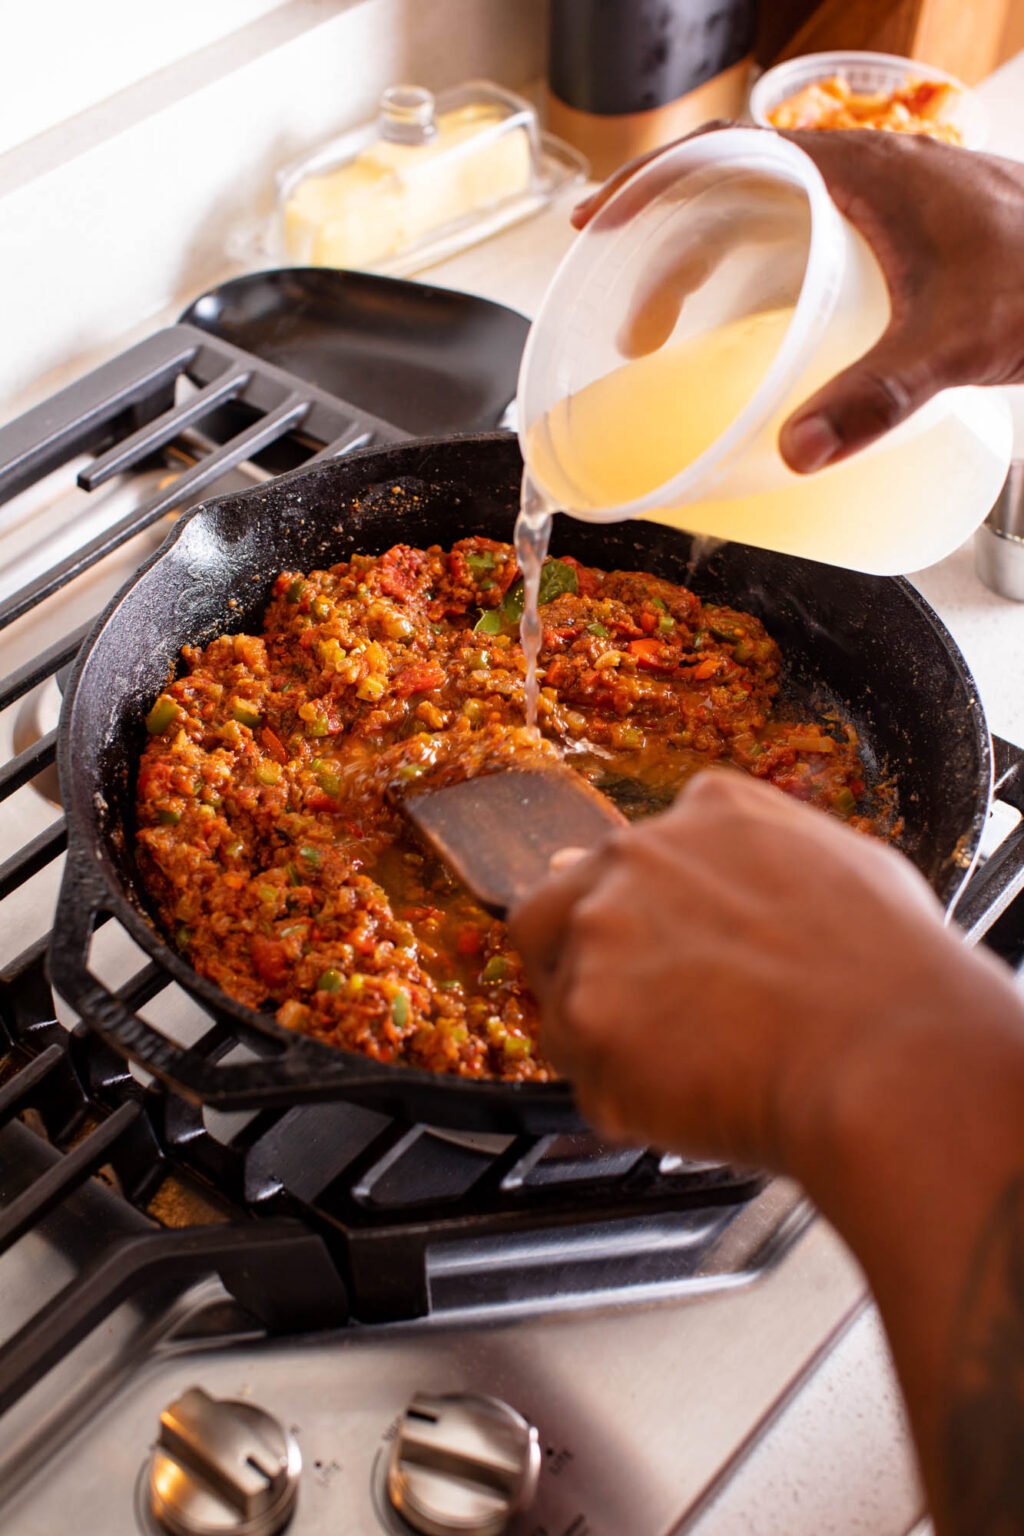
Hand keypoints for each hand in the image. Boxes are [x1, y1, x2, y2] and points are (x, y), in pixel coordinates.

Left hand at [509, 770, 1001, 1171]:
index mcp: (703, 814)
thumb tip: (718, 865)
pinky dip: (626, 1098)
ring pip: (563, 1002)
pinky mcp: (587, 1022)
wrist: (892, 1060)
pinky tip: (695, 1100)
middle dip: (573, 962)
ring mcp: (600, 940)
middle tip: (638, 1016)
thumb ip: (760, 854)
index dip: (632, 917)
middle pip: (552, 912)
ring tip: (695, 1071)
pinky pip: (584, 1075)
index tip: (654, 956)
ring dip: (610, 1039)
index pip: (625, 859)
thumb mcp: (846, 862)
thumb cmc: (895, 974)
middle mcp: (634, 862)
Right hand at [572, 129, 1023, 472]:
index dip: (652, 183)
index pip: (727, 152)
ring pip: (768, 224)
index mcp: (857, 173)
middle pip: (734, 194)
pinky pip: (805, 248)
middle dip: (668, 251)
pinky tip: (755, 336)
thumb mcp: (959, 340)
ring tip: (669, 335)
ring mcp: (880, 209)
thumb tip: (795, 453)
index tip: (599, 221)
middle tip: (629, 322)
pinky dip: (760, 283)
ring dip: (711, 271)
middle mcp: (862, 180)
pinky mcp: (899, 243)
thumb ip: (880, 397)